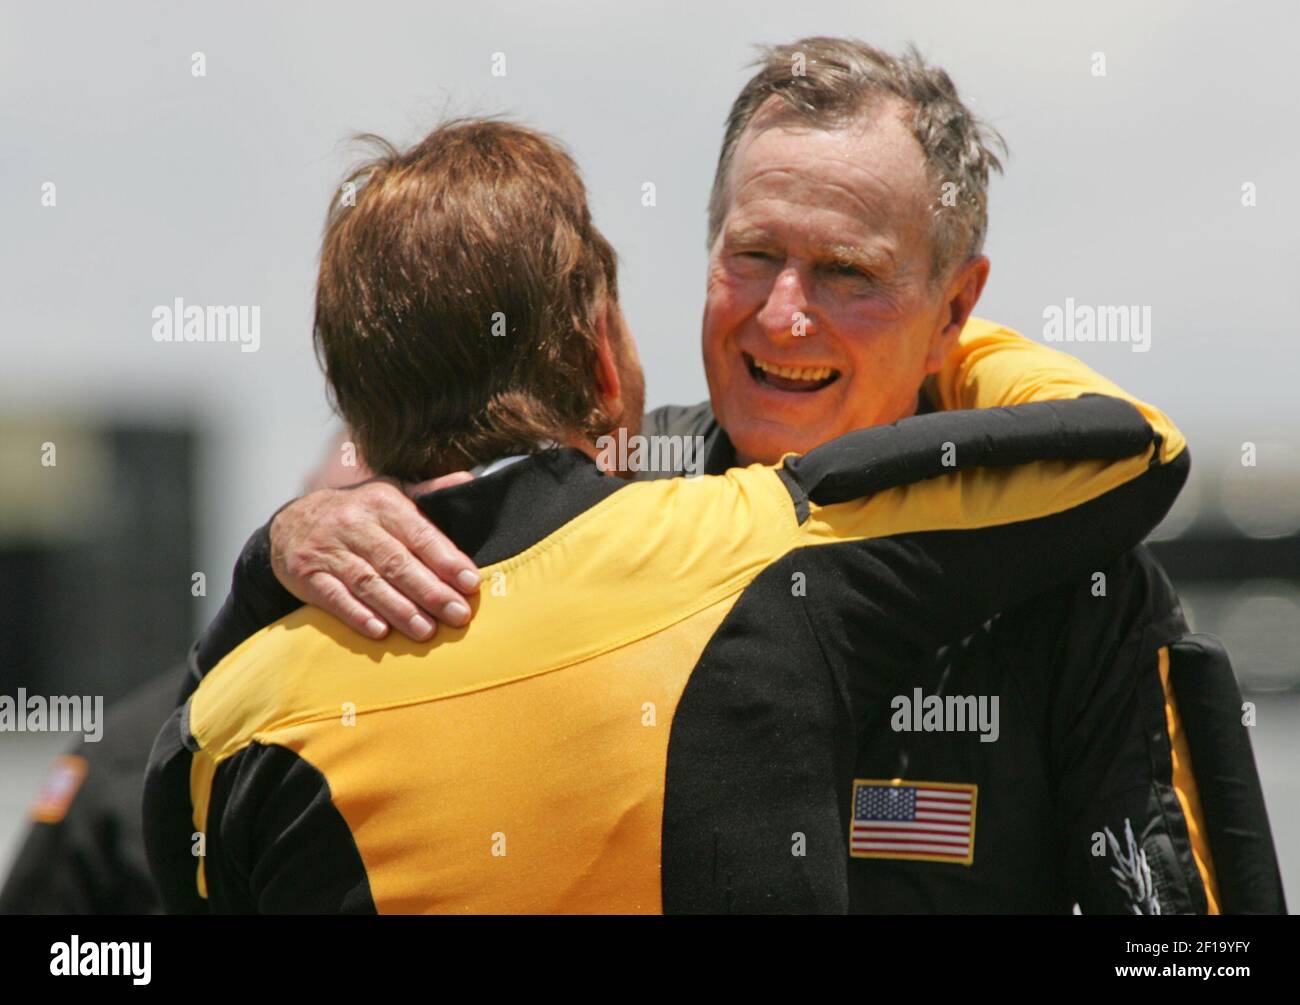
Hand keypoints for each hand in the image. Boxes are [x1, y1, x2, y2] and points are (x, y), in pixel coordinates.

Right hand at [269, 472, 478, 640]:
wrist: (290, 523)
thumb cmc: (356, 513)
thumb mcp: (389, 493)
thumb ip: (428, 492)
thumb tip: (468, 480)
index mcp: (382, 502)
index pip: (420, 533)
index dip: (446, 559)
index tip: (470, 582)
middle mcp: (354, 523)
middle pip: (397, 562)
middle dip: (431, 591)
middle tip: (458, 614)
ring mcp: (328, 550)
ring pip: (369, 582)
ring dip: (400, 610)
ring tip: (427, 631)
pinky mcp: (306, 575)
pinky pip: (334, 597)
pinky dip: (357, 615)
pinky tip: (380, 632)